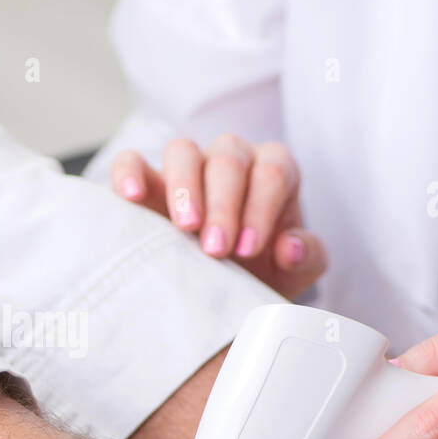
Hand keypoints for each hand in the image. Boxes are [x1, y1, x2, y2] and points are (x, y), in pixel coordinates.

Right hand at [110, 135, 326, 299]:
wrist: (223, 286)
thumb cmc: (262, 271)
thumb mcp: (295, 271)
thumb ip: (307, 256)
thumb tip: (289, 247)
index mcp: (273, 171)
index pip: (271, 173)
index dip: (261, 209)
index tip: (248, 250)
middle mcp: (231, 158)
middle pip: (229, 160)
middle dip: (224, 205)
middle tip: (216, 249)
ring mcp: (187, 166)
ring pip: (183, 152)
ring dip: (184, 188)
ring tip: (183, 227)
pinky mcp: (147, 181)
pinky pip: (132, 160)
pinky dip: (129, 172)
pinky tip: (131, 196)